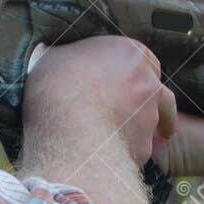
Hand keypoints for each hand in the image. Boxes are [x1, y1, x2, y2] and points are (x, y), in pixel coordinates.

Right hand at [24, 36, 176, 164]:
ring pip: (155, 119)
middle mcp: (147, 81)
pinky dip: (127, 149)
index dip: (131, 68)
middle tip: (135, 106)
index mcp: (129, 52)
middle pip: (156, 87)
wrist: (69, 133)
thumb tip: (47, 50)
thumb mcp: (49, 59)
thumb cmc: (57, 90)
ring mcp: (149, 114)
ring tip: (130, 134)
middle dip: (148, 97)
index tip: (123, 77)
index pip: (141, 56)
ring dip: (145, 124)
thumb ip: (59, 55)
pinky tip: (109, 154)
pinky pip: (138, 146)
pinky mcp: (145, 145)